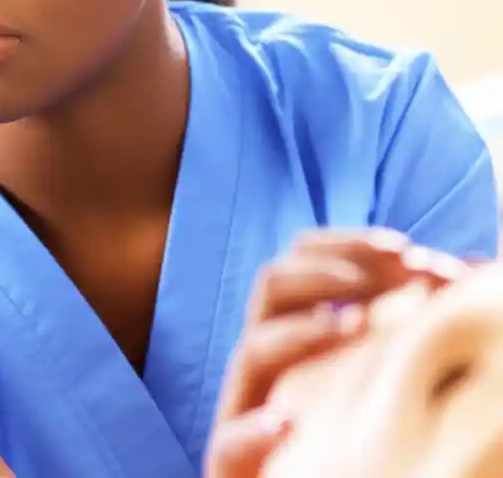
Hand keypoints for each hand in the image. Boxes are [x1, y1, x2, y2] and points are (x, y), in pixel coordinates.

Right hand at [205, 230, 465, 476]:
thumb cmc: (350, 436)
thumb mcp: (378, 367)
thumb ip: (413, 321)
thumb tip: (474, 265)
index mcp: (296, 331)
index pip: (304, 263)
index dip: (348, 246)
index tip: (406, 252)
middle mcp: (267, 359)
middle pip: (273, 287)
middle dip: (330, 270)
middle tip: (390, 274)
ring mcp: (245, 405)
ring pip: (252, 350)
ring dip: (304, 331)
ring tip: (357, 327)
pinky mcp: (229, 460)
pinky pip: (228, 441)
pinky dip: (255, 429)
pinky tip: (287, 423)